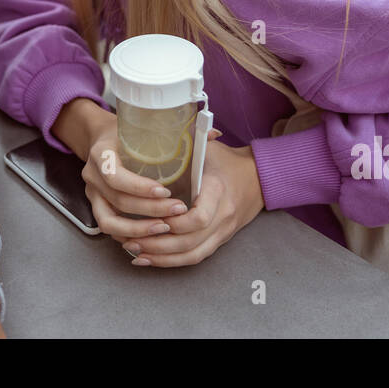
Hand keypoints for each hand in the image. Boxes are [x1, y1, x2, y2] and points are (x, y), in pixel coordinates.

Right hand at [81, 114, 231, 241]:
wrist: (103, 138)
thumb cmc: (129, 133)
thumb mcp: (147, 126)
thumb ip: (181, 131)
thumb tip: (215, 133)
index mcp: (101, 153)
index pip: (115, 175)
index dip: (139, 187)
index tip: (165, 190)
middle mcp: (93, 175)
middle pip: (118, 201)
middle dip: (149, 210)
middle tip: (177, 210)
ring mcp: (92, 194)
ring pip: (109, 222)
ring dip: (137, 229)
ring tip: (164, 228)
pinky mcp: (96, 207)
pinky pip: (109, 229)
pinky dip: (129, 235)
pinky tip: (149, 237)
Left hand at [110, 136, 265, 267]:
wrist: (258, 177)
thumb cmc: (225, 160)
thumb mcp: (207, 148)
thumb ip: (186, 142)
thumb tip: (159, 126)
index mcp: (217, 190)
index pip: (199, 217)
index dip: (174, 222)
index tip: (152, 217)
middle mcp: (223, 215)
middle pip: (191, 241)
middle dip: (159, 244)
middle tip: (130, 240)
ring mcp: (222, 231)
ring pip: (192, 254)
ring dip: (162, 257)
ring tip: (135, 252)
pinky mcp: (220, 240)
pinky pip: (197, 257)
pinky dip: (172, 261)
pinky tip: (149, 259)